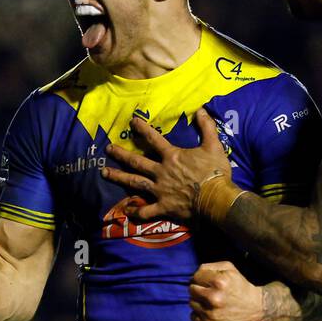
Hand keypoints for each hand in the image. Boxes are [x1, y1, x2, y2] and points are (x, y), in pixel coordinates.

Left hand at [101, 109, 230, 222]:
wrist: (217, 199)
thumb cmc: (215, 173)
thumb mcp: (214, 146)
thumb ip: (207, 127)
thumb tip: (200, 109)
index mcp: (172, 156)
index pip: (153, 138)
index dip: (141, 128)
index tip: (131, 121)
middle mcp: (161, 172)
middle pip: (136, 161)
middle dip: (120, 154)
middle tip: (108, 149)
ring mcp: (160, 190)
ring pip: (134, 182)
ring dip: (118, 177)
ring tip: (104, 173)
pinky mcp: (163, 207)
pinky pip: (146, 210)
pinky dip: (136, 211)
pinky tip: (127, 210)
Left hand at [189, 261, 264, 320]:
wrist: (256, 308)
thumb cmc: (241, 286)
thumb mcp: (229, 268)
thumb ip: (209, 266)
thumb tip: (194, 275)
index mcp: (219, 282)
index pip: (195, 277)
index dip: (201, 278)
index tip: (208, 281)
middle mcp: (214, 298)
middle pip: (191, 289)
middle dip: (199, 288)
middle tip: (209, 291)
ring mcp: (211, 314)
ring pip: (191, 303)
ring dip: (199, 301)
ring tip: (211, 301)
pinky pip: (193, 317)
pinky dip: (199, 313)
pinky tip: (210, 310)